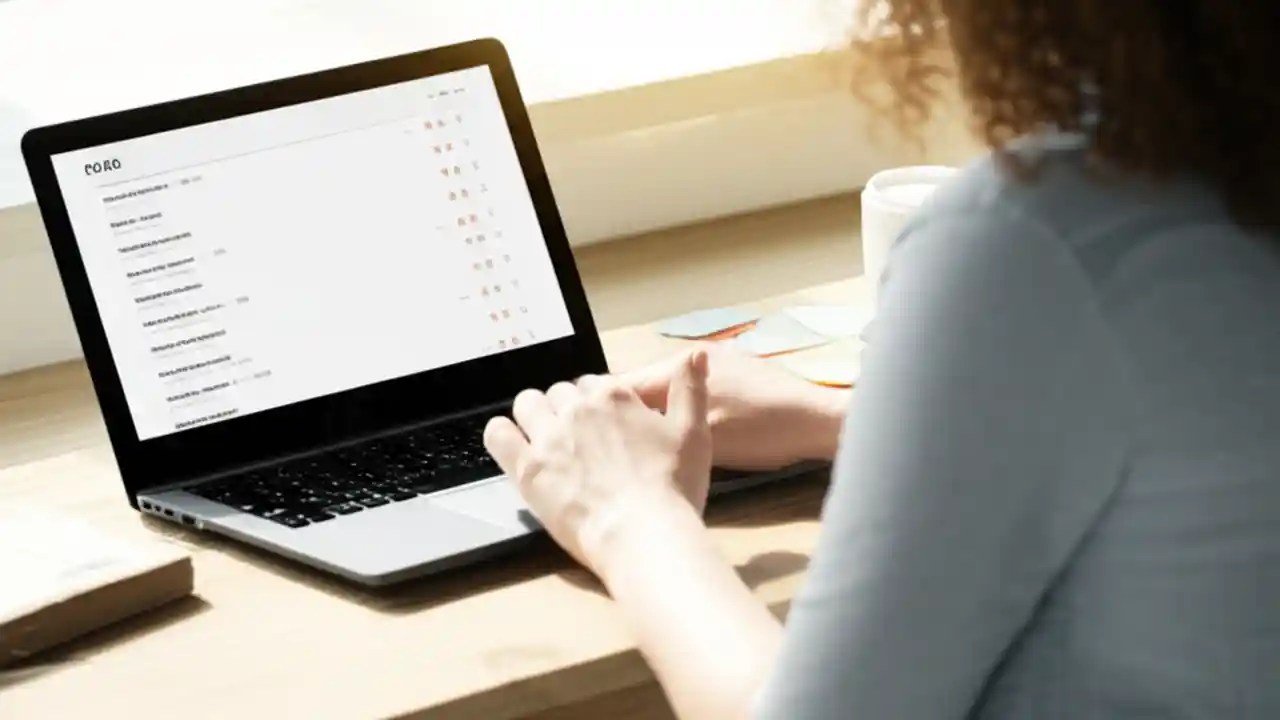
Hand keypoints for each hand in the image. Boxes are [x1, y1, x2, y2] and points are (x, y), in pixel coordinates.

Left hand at [484, 350, 712, 576]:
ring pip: (527, 404)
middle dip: (567, 410)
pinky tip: (513, 444)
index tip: (604, 424)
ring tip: (547, 440)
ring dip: (535, 416)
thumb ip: (690, 389)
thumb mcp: (695, 433)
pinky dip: (502, 434)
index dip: (598, 403)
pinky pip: (498, 435)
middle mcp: (578, 409)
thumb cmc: (674, 488)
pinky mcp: (527, 468)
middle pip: (559, 393)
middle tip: (580, 440)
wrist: (646, 534)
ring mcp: (549, 437)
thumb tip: (694, 356)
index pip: (593, 384)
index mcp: (615, 396)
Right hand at [621, 343, 848, 469]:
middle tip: (610, 445)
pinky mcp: (737, 378)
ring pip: (669, 391)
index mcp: (684, 367)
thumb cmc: (763, 431)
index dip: (603, 410)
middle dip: (627, 414)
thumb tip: (623, 431)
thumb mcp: (705, 436)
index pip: (625, 384)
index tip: (586, 434)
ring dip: (655, 414)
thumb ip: (663, 427)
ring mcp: (719, 366)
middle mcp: (698, 358)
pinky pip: (693, 394)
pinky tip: (680, 435)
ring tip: (641, 444)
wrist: (818, 423)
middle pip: (645, 386)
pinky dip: (680, 412)